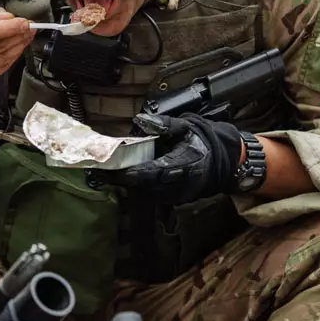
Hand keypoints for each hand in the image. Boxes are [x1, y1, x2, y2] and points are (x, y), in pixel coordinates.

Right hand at [0, 7, 32, 90]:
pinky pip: (1, 69)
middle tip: (30, 29)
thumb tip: (10, 17)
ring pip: (2, 59)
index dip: (11, 28)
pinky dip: (13, 59)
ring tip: (26, 38)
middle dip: (18, 36)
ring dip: (19, 48)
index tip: (26, 22)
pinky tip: (17, 50)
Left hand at [93, 113, 243, 203]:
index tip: (109, 170)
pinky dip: (134, 188)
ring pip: (144, 194)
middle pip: (143, 187)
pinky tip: (119, 179)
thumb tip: (140, 120)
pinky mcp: (172, 200)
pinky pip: (149, 196)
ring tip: (102, 175)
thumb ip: (164, 125)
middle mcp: (178, 184)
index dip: (129, 173)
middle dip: (119, 180)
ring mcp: (176, 195)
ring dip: (124, 185)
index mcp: (183, 164)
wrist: (223, 162)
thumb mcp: (186, 126)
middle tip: (97, 171)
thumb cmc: (201, 141)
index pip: (151, 172)